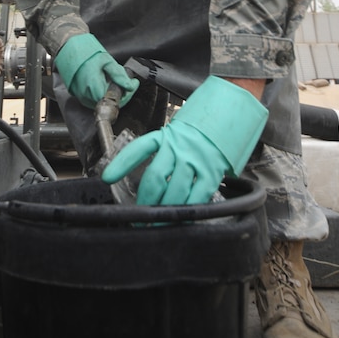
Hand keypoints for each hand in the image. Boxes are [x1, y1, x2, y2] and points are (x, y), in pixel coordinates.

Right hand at [55, 34, 138, 108]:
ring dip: (112, 94)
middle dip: (122, 93)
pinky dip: (104, 94)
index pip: (116, 100)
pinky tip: (106, 83)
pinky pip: (96, 101)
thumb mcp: (107, 61)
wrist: (70, 52)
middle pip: (110, 102)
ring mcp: (82, 98)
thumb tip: (130, 86)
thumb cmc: (87, 55)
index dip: (128, 94)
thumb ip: (119, 75)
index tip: (134, 84)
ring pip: (104, 102)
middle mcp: (87, 96)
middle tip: (128, 81)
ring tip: (115, 80)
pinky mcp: (80, 98)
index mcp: (94, 87)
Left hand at [102, 75, 267, 204]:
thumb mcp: (177, 131)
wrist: (232, 113)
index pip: (138, 149)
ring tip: (157, 224)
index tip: (107, 178)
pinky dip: (189, 210)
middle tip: (139, 218)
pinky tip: (182, 218)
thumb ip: (164, 150)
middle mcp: (178, 147)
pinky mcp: (212, 172)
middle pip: (155, 178)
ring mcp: (196, 160)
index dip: (121, 164)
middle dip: (145, 201)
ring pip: (175, 191)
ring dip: (165, 211)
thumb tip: (150, 179)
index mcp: (166, 135)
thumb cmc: (200, 127)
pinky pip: (198, 196)